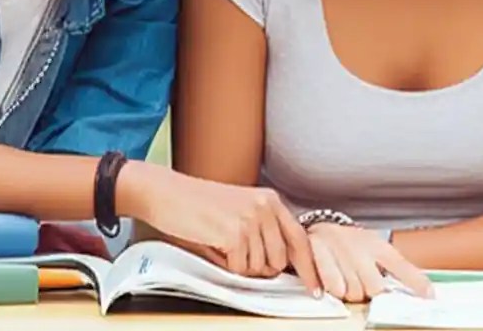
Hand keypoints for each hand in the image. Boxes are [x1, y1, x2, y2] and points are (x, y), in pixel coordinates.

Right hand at [117, 162, 320, 293]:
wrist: (167, 193)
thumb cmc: (197, 206)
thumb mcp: (238, 213)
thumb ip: (263, 232)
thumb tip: (281, 265)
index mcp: (270, 200)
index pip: (300, 240)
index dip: (309, 268)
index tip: (315, 288)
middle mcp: (266, 207)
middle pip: (279, 261)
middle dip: (259, 268)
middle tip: (235, 255)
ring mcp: (252, 220)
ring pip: (259, 268)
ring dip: (239, 266)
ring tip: (220, 245)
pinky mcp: (235, 233)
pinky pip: (239, 269)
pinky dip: (225, 266)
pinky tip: (213, 245)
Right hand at [308, 223, 433, 302]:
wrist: (321, 229)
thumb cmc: (353, 244)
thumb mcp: (378, 249)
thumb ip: (398, 269)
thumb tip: (425, 290)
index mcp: (377, 246)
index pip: (400, 265)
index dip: (416, 282)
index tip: (429, 295)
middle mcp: (360, 248)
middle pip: (373, 287)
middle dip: (368, 292)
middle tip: (363, 285)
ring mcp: (339, 251)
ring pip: (351, 291)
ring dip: (348, 292)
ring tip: (345, 281)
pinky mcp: (319, 254)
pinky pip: (330, 285)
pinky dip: (331, 291)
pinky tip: (330, 287)